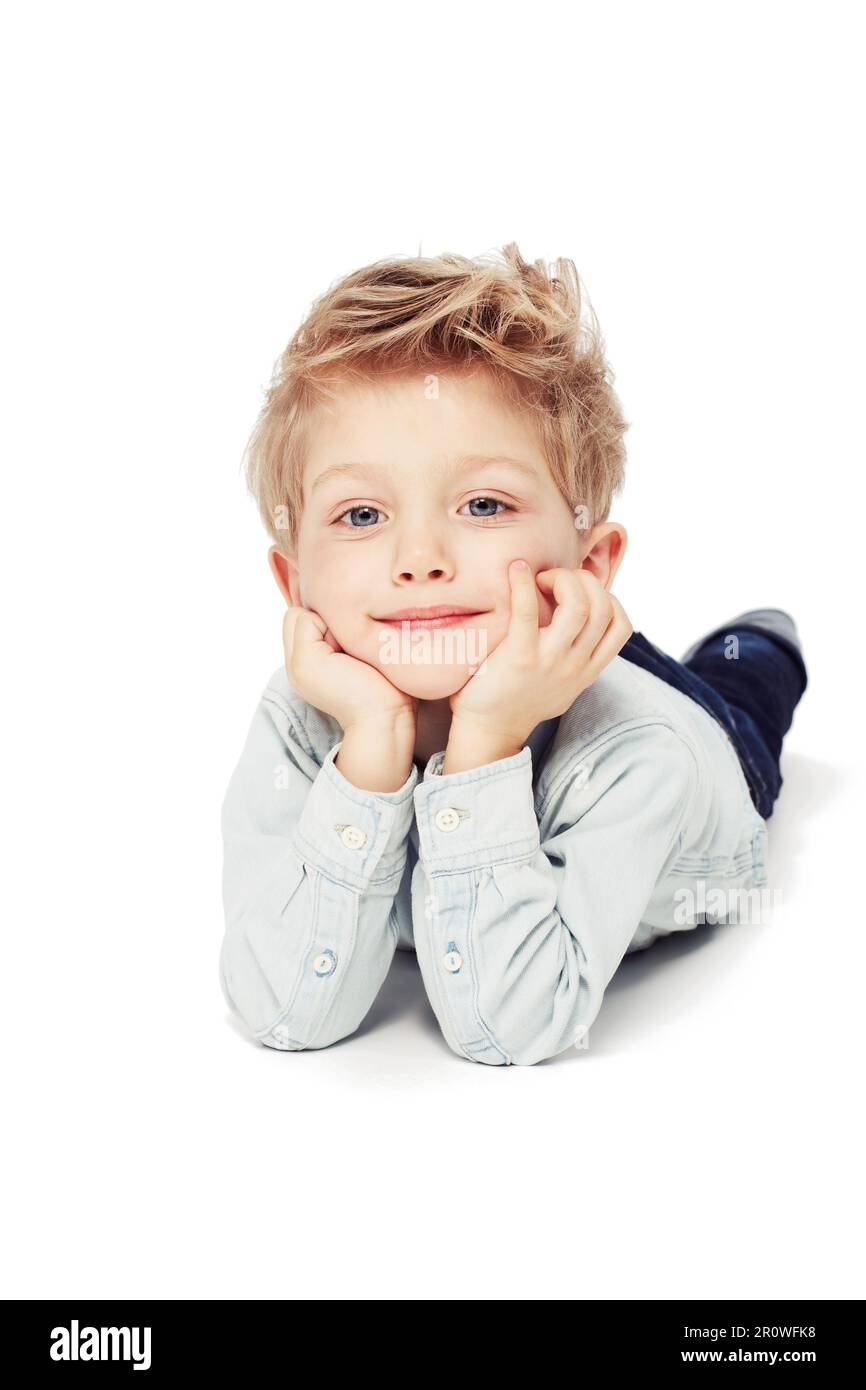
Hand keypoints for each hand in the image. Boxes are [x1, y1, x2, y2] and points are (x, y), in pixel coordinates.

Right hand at [281, 605, 417, 733]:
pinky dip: (330, 626)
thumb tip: (344, 605)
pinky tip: (349, 653)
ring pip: (300, 614)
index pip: (300, 619)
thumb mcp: (358, 655)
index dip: (325, 620)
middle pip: (296, 614)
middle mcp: (295, 666)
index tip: (352, 645)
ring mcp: (296, 664)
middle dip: (323, 618)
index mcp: (307, 666)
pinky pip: (306, 618)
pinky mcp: (304, 660)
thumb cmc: (387, 687)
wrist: (386, 718)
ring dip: (328, 623)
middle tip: (350, 647)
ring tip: (350, 652)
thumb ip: (340, 635)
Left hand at [447, 561, 632, 750]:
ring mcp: (551, 661)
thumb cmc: (519, 701)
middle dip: (583, 580)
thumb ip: (576, 659)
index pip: (621, 626)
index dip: (607, 598)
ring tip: (540, 578)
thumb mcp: (563, 685)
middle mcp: (575, 665)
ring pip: (579, 605)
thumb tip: (579, 626)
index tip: (580, 594)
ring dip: (562, 578)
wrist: (489, 732)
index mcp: (588, 670)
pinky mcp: (520, 656)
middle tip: (555, 580)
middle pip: (603, 606)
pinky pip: (529, 609)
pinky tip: (516, 569)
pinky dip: (523, 582)